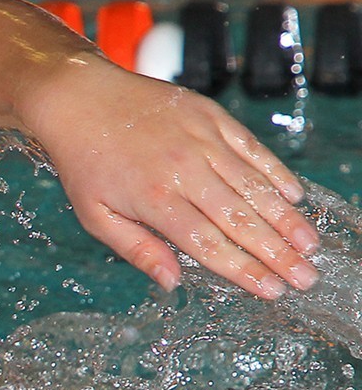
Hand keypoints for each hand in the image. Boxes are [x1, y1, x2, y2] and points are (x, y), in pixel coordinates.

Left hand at [30, 65, 319, 298]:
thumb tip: (172, 282)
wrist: (79, 98)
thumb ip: (136, 249)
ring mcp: (202, 139)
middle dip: (278, 253)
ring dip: (286, 218)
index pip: (209, 244)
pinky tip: (294, 196)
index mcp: (155, 200)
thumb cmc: (84, 163)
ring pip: (254, 186)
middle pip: (241, 220)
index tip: (272, 290)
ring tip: (310, 245)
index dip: (244, 270)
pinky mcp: (211, 116)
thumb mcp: (94, 216)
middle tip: (306, 278)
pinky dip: (276, 173)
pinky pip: (252, 148)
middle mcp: (184, 170)